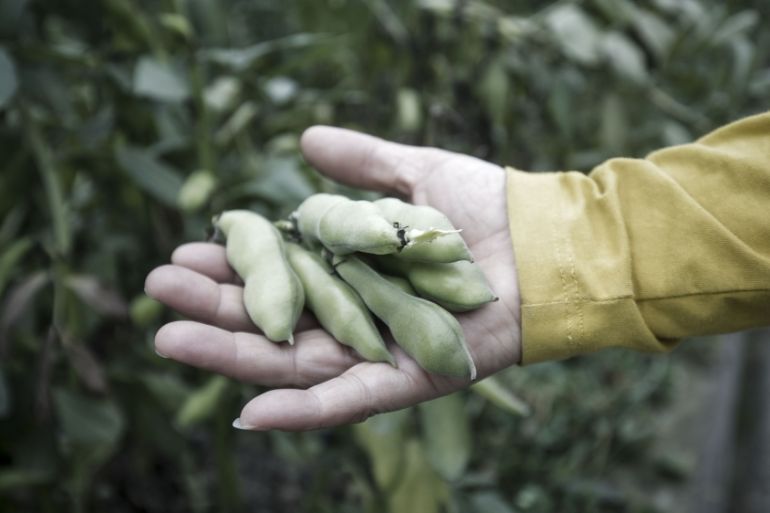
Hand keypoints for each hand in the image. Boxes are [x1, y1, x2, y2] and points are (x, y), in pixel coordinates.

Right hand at [145, 127, 520, 430]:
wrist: (546, 243)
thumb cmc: (487, 207)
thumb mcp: (414, 172)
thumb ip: (360, 162)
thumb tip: (300, 140)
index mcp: (355, 268)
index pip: (281, 270)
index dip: (235, 261)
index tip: (190, 244)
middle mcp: (360, 313)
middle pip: (276, 317)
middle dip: (216, 304)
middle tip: (158, 286)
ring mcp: (380, 350)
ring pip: (295, 361)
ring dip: (233, 353)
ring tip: (168, 336)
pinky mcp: (408, 379)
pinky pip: (348, 401)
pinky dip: (300, 411)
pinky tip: (246, 413)